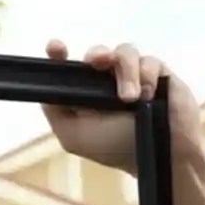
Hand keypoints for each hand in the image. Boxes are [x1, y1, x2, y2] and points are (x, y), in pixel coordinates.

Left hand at [41, 40, 204, 174]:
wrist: (157, 157)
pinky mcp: (157, 73)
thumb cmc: (113, 148)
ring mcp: (131, 75)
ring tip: (130, 98)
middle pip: (96, 54)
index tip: (55, 47)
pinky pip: (149, 61)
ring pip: (123, 52)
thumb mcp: (73, 135)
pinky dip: (146, 75)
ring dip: (125, 72)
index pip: (68, 69)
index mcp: (83, 93)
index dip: (58, 54)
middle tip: (98, 62)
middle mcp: (105, 81)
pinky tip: (147, 94)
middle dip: (96, 54)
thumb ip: (55, 110)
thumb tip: (46, 86)